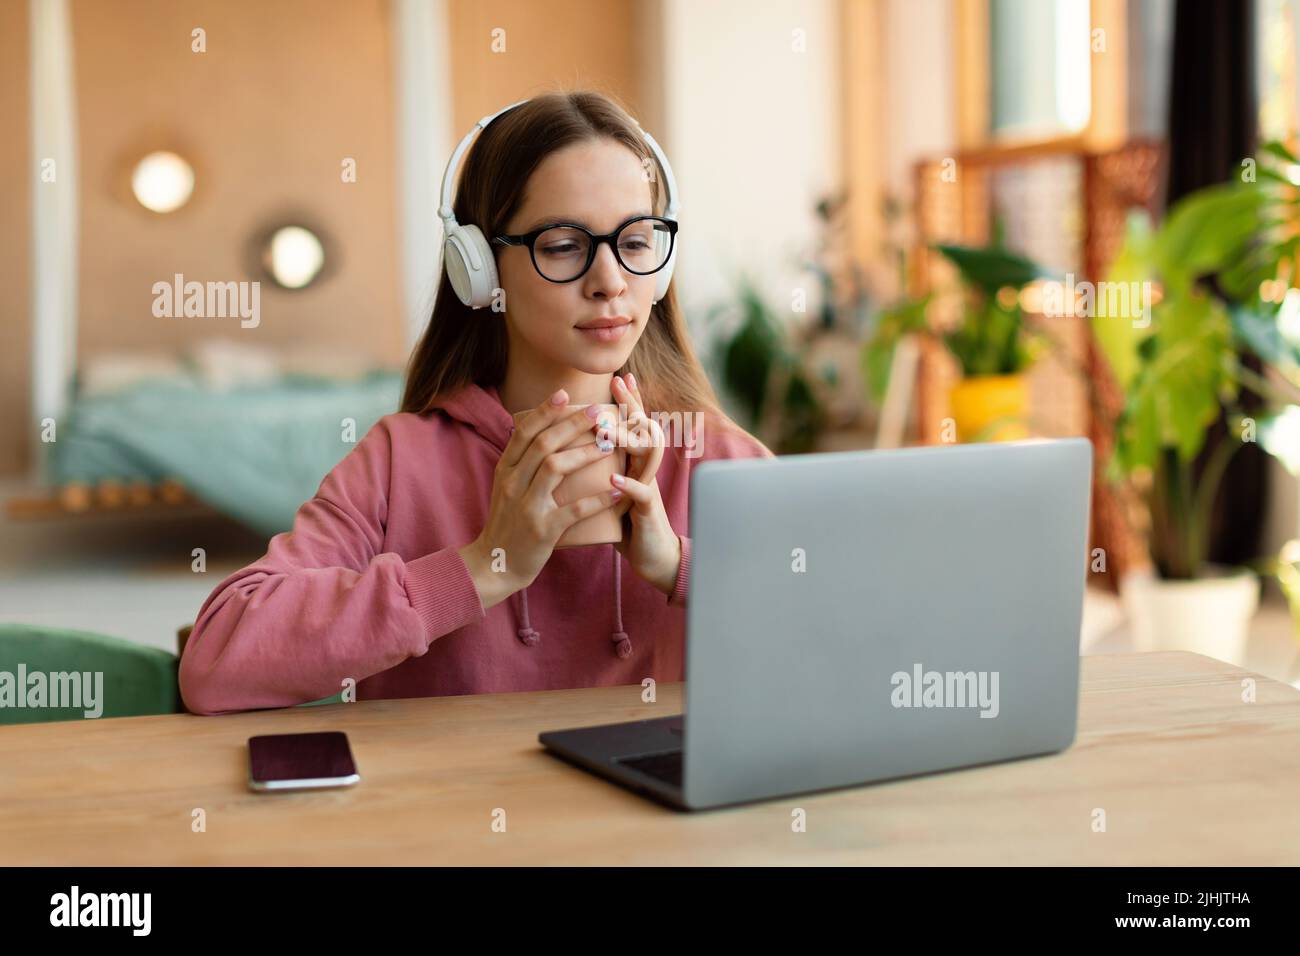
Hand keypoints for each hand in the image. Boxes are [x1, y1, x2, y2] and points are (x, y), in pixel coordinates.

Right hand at [459, 388, 623, 608]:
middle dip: (572, 424)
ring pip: (555, 468)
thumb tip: (540, 432)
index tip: (565, 395)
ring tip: (609, 443)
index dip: (545, 411)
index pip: (524, 432)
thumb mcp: (506, 488)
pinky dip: (597, 499)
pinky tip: (617, 490)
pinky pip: (574, 510)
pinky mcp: (542, 530)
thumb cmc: (507, 523)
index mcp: (505, 470)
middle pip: (543, 444)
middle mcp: (513, 483)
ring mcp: (527, 506)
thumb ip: (520, 463)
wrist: (495, 564)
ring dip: (585, 452)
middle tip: (599, 413)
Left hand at [606, 373, 680, 596]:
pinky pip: (641, 496)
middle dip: (631, 406)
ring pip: (645, 456)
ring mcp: (648, 488)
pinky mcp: (648, 513)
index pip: (632, 425)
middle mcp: (644, 470)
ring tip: (607, 428)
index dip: (628, 401)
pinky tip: (614, 479)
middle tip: (617, 384)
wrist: (652, 556)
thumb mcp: (610, 490)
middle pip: (642, 429)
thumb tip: (568, 450)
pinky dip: (628, 486)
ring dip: (627, 439)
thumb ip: (597, 472)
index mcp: (633, 463)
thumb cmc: (626, 522)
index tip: (619, 377)